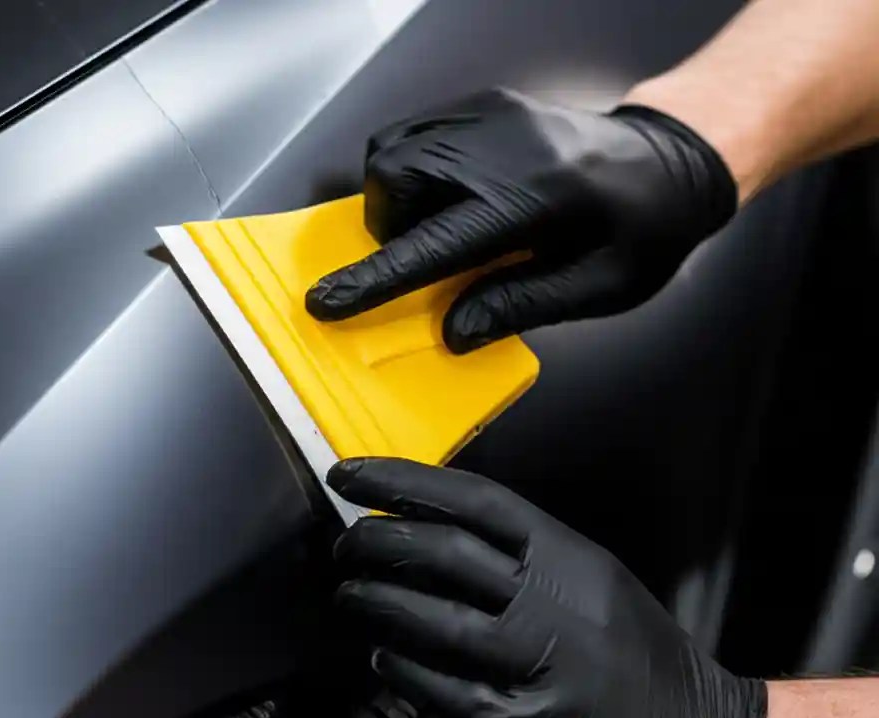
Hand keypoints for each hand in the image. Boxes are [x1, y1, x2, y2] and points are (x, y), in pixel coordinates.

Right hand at [305, 88, 736, 352]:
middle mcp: (504, 146)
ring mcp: (491, 113)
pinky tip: (450, 196)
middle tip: (423, 254)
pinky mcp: (486, 101)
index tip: (326, 302)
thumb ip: (522, 306)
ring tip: (439, 225)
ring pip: (394, 148)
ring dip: (395, 197)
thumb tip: (453, 332)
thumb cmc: (646, 227)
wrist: (676, 157)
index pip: (433, 245)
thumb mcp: (600, 286)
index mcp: (536, 200)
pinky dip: (412, 169)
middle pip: (395, 177)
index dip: (374, 281)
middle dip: (387, 226)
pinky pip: (415, 131)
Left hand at [328, 457, 765, 717]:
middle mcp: (557, 605)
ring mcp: (542, 667)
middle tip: (345, 544)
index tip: (353, 474)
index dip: (404, 480)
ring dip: (379, 604)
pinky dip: (407, 671)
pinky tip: (385, 658)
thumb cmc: (632, 647)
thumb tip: (431, 525)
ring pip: (439, 624)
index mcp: (570, 557)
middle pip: (448, 555)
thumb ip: (524, 550)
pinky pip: (448, 692)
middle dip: (380, 541)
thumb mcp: (592, 576)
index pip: (475, 501)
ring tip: (350, 595)